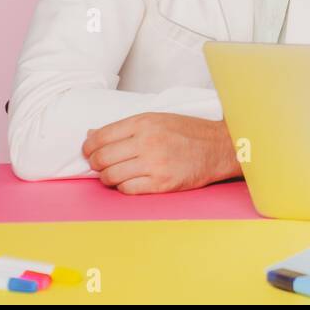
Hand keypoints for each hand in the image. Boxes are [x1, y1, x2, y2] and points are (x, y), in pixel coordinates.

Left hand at [81, 113, 240, 193]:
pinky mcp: (162, 183)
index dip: (88, 148)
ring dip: (109, 178)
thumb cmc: (189, 132)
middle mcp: (147, 142)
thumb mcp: (157, 119)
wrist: (220, 147)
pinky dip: (125, 187)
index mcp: (144, 123)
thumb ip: (125, 127)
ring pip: (111, 177)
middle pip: (101, 159)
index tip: (90, 152)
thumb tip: (91, 135)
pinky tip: (132, 181)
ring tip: (117, 174)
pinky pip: (128, 190)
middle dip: (96, 164)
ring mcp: (155, 164)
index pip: (99, 137)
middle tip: (102, 165)